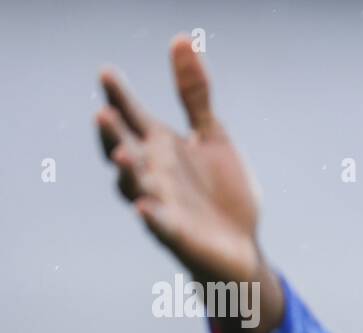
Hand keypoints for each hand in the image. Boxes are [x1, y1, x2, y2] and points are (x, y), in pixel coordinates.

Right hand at [96, 34, 281, 332]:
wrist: (242, 246)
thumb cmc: (222, 190)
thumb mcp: (213, 136)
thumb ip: (195, 94)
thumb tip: (182, 40)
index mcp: (160, 146)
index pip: (133, 116)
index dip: (120, 97)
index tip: (108, 73)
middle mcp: (153, 172)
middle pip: (123, 149)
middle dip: (113, 134)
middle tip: (104, 112)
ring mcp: (161, 203)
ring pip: (134, 186)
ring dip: (127, 172)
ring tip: (121, 154)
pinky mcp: (175, 234)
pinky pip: (159, 225)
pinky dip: (151, 217)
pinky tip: (145, 208)